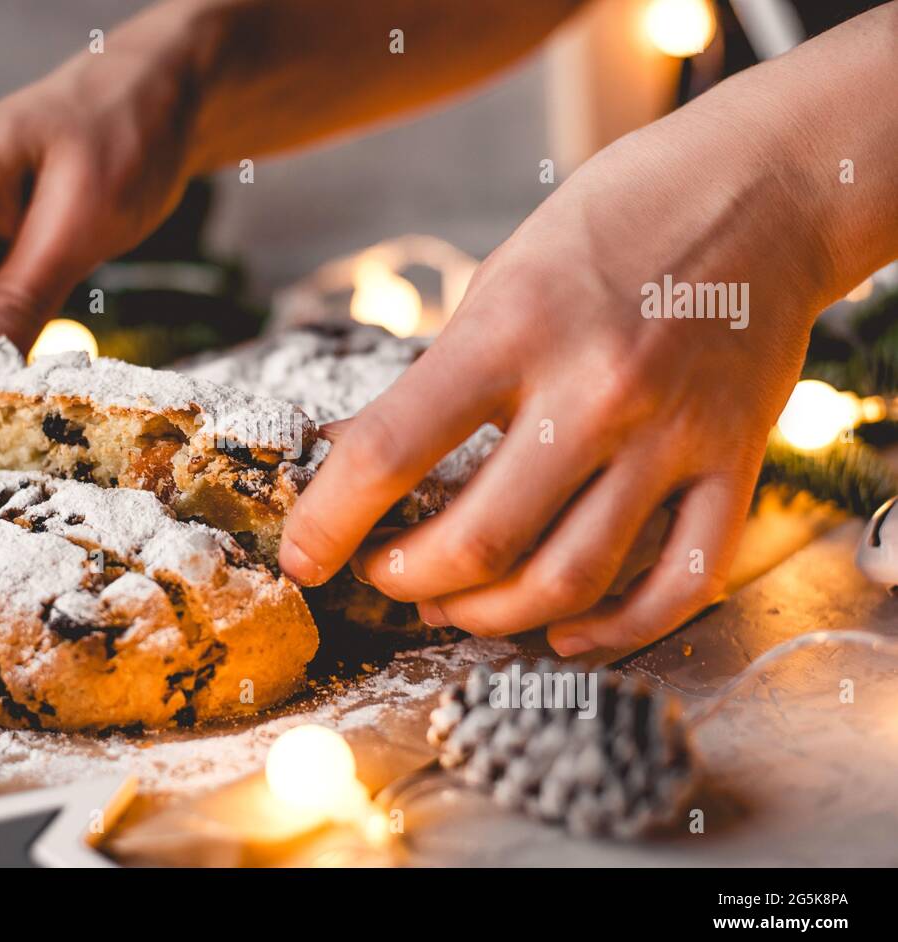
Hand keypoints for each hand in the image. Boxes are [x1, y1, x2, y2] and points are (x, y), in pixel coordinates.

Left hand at [279, 94, 837, 655]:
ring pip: (571, 579)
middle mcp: (596, 389)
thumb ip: (438, 377)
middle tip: (383, 575)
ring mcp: (673, 434)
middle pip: (481, 540)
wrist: (763, 185)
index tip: (301, 555)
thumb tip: (351, 459)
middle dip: (407, 578)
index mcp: (515, 328)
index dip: (327, 521)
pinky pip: (681, 580)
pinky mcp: (736, 461)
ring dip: (492, 615)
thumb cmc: (612, 222)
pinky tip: (566, 632)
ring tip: (452, 605)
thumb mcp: (500, 278)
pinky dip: (618, 628)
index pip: (390, 449)